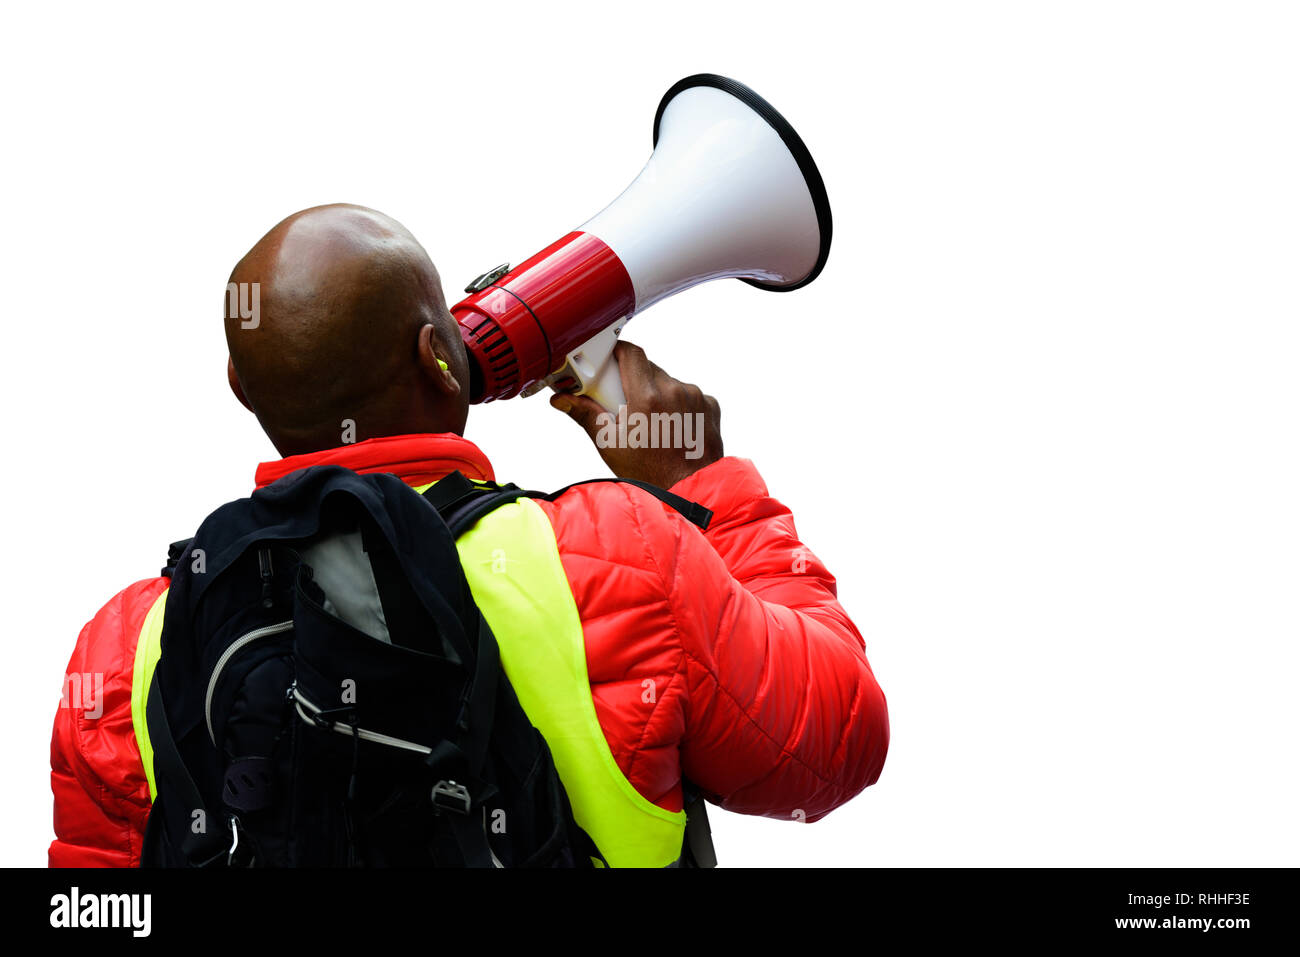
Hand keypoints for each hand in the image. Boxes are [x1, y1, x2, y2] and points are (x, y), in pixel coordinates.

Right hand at [550, 340, 723, 487]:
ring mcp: (696, 397)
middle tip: (624, 400)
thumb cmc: (649, 474)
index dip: (617, 352)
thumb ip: (585, 415)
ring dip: (657, 392)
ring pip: (669, 381)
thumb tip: (561, 399)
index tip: (609, 360)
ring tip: (650, 421)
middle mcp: (675, 391)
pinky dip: (679, 404)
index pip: (631, 353)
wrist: (689, 492)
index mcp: (648, 397)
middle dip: (634, 379)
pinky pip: (689, 394)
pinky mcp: (710, 406)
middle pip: (649, 368)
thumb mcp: (610, 444)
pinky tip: (672, 426)